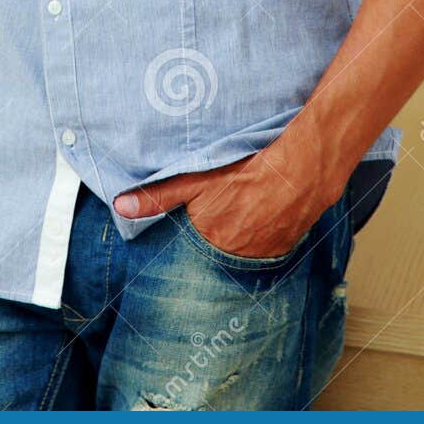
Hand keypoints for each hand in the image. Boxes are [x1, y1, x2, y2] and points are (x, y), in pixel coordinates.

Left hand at [113, 147, 324, 259]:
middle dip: (218, 226)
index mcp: (210, 239)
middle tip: (226, 199)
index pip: (193, 237)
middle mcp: (236, 254)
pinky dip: (265, 229)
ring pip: (244, 243)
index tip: (202, 206)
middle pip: (218, 243)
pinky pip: (268, 242)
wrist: (303, 168)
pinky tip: (266, 208)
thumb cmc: (247, 170)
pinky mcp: (286, 246)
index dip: (195, 220)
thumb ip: (159, 196)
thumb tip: (120, 207)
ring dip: (243, 229)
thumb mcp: (196, 179)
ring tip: (247, 202)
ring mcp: (263, 252)